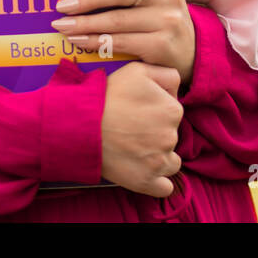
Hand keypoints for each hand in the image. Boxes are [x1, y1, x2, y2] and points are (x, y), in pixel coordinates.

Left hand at [51, 0, 195, 86]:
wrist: (190, 51)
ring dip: (84, 24)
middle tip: (62, 6)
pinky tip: (80, 41)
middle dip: (86, 0)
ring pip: (116, 21)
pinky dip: (96, 42)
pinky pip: (121, 42)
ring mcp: (167, 21)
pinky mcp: (162, 46)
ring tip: (63, 26)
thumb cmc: (158, 17)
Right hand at [101, 62, 183, 196]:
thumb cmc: (108, 95)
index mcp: (173, 110)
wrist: (81, 125)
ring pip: (170, 161)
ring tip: (134, 149)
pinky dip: (157, 182)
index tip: (137, 110)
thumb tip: (176, 91)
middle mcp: (171, 137)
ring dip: (158, 157)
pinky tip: (144, 171)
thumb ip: (167, 74)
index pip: (173, 111)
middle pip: (171, 136)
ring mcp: (159, 162)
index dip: (156, 109)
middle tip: (130, 128)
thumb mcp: (138, 70)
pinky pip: (164, 187)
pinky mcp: (146, 182)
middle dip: (156, 133)